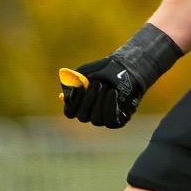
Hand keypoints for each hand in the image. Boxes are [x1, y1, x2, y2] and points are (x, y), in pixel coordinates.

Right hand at [57, 24, 182, 128]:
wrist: (125, 69)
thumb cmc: (102, 70)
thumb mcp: (83, 73)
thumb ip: (72, 83)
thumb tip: (65, 97)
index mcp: (78, 105)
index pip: (70, 112)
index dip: (73, 102)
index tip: (80, 87)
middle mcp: (89, 115)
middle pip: (82, 117)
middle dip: (89, 100)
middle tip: (97, 83)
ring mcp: (103, 119)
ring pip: (96, 119)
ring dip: (101, 102)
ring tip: (107, 86)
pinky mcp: (117, 120)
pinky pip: (110, 121)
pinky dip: (110, 107)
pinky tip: (113, 93)